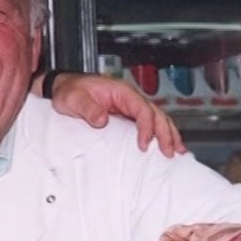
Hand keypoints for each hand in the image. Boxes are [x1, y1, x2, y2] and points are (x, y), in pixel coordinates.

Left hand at [45, 73, 185, 156]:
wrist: (64, 88)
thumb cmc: (70, 91)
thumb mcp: (74, 98)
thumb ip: (88, 108)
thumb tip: (102, 119)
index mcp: (120, 91)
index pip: (141, 108)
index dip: (146, 126)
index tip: (144, 144)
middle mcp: (130, 98)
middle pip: (156, 114)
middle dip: (165, 133)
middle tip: (169, 152)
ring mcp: (131, 107)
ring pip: (158, 119)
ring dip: (168, 134)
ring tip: (176, 151)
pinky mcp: (128, 116)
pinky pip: (149, 124)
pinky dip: (160, 135)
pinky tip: (167, 146)